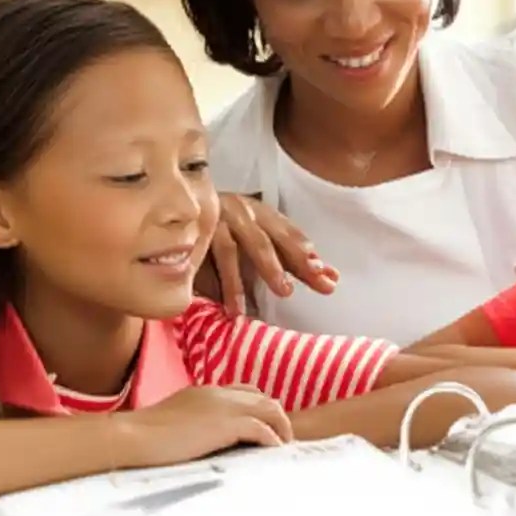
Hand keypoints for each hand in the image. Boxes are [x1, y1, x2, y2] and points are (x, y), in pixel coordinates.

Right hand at [118, 385, 293, 466]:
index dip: (260, 407)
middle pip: (263, 398)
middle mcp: (219, 394)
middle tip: (281, 440)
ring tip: (283, 446)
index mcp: (206, 391)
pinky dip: (271, 440)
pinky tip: (273, 452)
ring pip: (269, 408)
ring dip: (281, 428)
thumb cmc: (144, 434)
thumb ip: (195, 420)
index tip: (265, 426)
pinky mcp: (225, 425)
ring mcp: (223, 407)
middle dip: (277, 418)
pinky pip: (261, 429)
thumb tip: (204, 437)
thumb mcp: (175, 420)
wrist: (132, 436)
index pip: (246, 391)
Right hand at [201, 193, 339, 314]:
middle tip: (289, 291)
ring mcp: (216, 223)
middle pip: (264, 241)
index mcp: (262, 214)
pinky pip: (205, 261)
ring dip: (242, 279)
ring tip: (255, 303)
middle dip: (279, 265)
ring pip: (231, 251)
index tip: (322, 272)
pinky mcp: (194, 238)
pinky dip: (218, 286)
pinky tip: (230, 308)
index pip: (288, 235)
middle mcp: (241, 214)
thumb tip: (332, 279)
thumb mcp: (267, 240)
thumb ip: (296, 260)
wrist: (183, 207)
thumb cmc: (236, 229)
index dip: (304, 253)